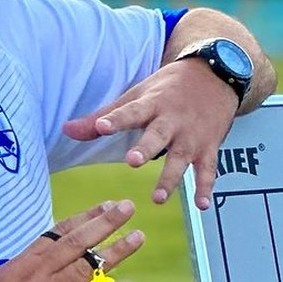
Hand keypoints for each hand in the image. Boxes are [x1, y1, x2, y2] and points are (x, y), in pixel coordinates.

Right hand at [0, 200, 143, 281]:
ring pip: (87, 268)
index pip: (60, 232)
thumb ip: (26, 270)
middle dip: (105, 222)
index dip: (86, 217)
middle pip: (77, 242)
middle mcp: (38, 275)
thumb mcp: (1, 280)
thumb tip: (43, 259)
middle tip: (128, 207)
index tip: (106, 205)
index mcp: (25, 262)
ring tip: (137, 237)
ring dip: (115, 252)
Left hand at [62, 59, 238, 209]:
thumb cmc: (169, 88)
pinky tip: (202, 206)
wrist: (215, 75)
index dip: (116, 119)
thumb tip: (67, 130)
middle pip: (157, 136)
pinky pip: (208, 170)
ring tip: (158, 198)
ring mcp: (192, 136)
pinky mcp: (209, 147)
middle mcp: (172, 120)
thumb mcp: (137, 95)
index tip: (101, 126)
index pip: (131, 111)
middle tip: (132, 161)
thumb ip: (103, 117)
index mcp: (152, 104)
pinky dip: (206, 188)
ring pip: (181, 158)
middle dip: (145, 149)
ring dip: (170, 179)